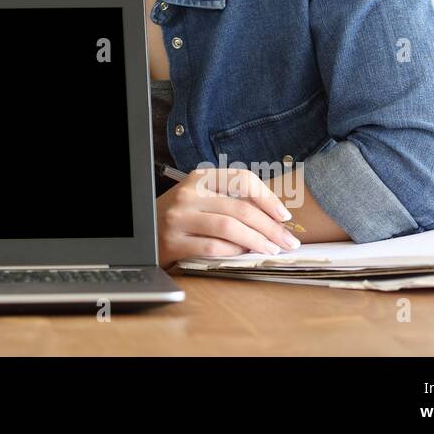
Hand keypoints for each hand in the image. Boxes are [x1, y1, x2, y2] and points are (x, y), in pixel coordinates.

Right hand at [156, 167, 301, 266]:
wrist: (146, 230)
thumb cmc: (181, 215)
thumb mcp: (201, 197)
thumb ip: (230, 199)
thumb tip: (273, 216)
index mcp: (199, 178)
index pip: (241, 179)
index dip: (267, 197)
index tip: (284, 215)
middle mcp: (188, 194)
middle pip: (240, 208)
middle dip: (270, 227)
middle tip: (288, 240)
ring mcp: (179, 218)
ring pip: (229, 228)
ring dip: (256, 241)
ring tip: (271, 249)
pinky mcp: (173, 242)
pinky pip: (212, 247)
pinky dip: (232, 252)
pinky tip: (242, 255)